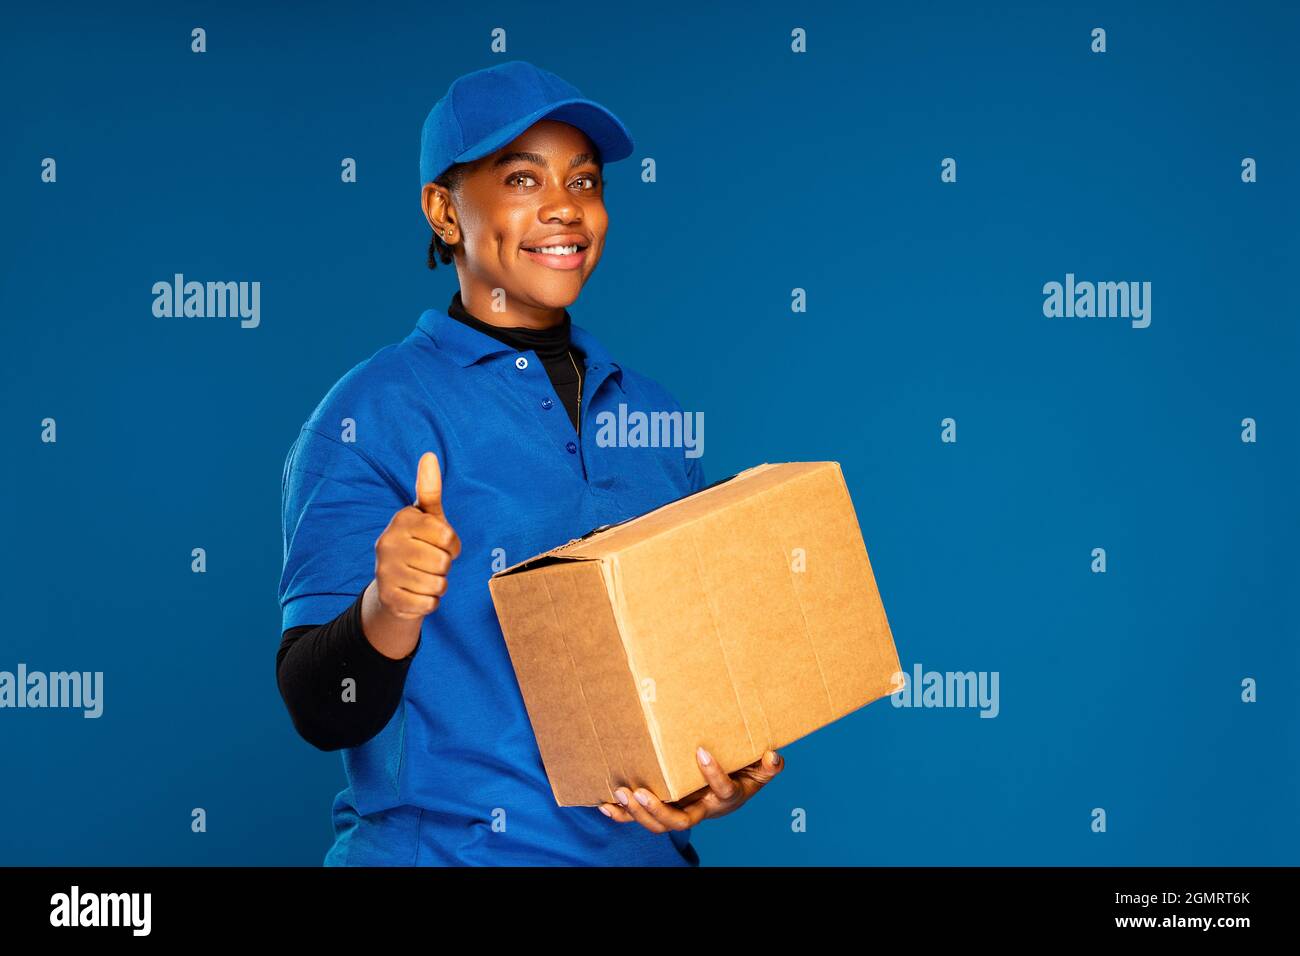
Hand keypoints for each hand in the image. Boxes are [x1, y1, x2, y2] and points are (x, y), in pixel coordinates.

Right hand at [371, 451, 461, 620]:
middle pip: (443, 563)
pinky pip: (429, 604)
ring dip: (438, 585)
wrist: (393, 587)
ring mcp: (384, 571)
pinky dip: (430, 602)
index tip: (440, 545)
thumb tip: (429, 455)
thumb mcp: (426, 518)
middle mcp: (387, 543)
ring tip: (424, 578)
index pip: (448, 536)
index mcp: (401, 520)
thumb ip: (430, 489)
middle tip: (429, 564)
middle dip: (444, 567)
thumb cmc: (419, 546)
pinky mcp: (388, 598)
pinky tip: (417, 594)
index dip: (452, 545)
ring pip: (438, 584)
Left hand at [597, 747, 783, 830]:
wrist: (728, 793)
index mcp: (725, 797)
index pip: (722, 790)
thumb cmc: (743, 776)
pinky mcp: (664, 809)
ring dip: (637, 812)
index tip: (701, 750)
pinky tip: (604, 805)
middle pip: (681, 822)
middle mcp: (702, 809)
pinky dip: (621, 815)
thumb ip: (769, 766)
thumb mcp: (760, 771)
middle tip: (642, 791)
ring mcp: (681, 811)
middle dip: (659, 810)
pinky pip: (641, 818)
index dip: (713, 774)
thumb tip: (774, 756)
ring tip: (622, 792)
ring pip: (658, 824)